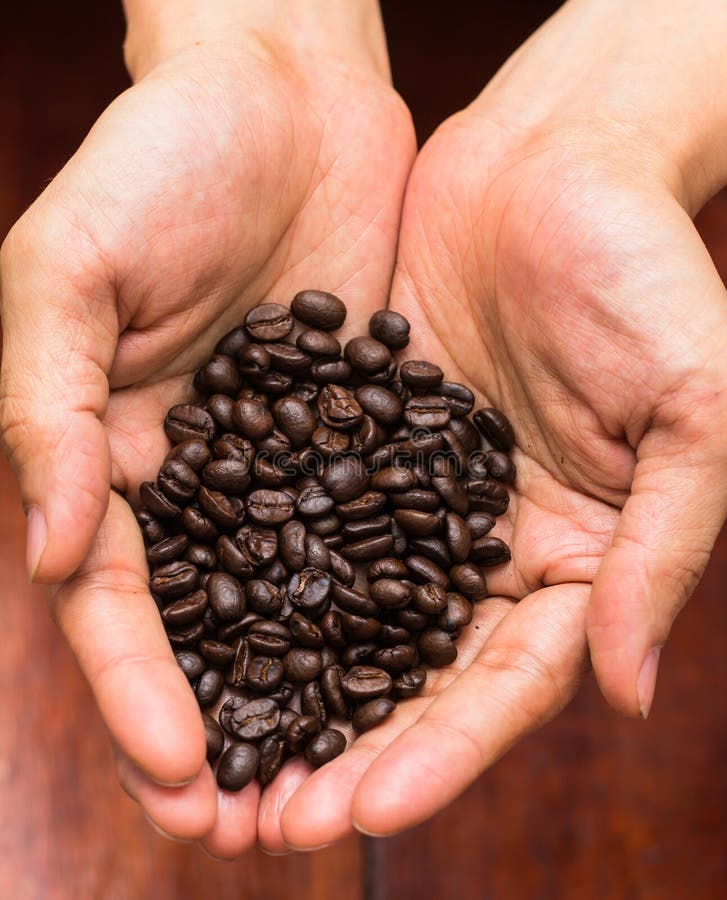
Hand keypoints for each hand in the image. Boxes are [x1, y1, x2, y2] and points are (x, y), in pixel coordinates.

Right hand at [0, 1, 414, 855]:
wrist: (279, 97)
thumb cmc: (159, 165)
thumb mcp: (68, 273)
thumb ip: (46, 411)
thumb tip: (55, 551)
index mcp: (112, 451)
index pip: (119, 600)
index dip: (137, 689)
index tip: (179, 769)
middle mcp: (198, 475)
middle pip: (206, 627)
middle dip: (219, 727)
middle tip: (246, 828)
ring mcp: (284, 462)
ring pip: (292, 602)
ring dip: (303, 700)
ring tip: (326, 792)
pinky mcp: (364, 433)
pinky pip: (376, 535)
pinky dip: (381, 612)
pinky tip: (404, 680)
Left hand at [274, 0, 726, 845]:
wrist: (559, 163)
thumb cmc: (646, 272)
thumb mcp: (695, 410)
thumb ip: (664, 550)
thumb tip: (632, 690)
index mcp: (575, 555)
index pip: (507, 681)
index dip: (443, 750)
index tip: (364, 812)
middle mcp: (488, 541)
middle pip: (415, 671)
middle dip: (351, 751)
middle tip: (273, 822)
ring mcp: (416, 494)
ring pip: (347, 611)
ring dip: (292, 689)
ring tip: (225, 760)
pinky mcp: (358, 437)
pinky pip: (301, 518)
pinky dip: (260, 577)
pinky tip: (205, 630)